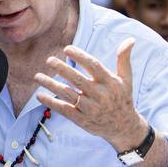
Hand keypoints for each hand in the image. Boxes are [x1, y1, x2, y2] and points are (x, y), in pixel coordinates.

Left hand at [34, 40, 148, 152]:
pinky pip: (64, 109)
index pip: (93, 65)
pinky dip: (51, 102)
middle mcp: (100, 94)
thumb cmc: (122, 98)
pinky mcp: (82, 119)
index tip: (67, 49)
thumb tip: (130, 39)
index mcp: (110, 82)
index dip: (80, 56)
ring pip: (67, 94)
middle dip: (62, 69)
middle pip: (77, 79)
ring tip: (37, 76)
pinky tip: (39, 95)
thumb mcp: (126, 80)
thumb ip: (124, 59)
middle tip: (49, 60)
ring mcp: (90, 108)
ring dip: (51, 85)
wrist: (123, 127)